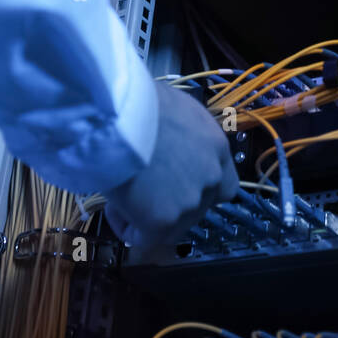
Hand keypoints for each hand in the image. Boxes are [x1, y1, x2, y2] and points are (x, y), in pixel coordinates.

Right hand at [103, 79, 238, 252]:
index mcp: (217, 147)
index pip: (225, 185)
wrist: (117, 114)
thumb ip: (184, 137)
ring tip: (121, 189)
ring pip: (169, 224)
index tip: (174, 183)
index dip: (199, 188)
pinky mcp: (163, 221)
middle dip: (171, 201)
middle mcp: (212, 177)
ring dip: (146, 212)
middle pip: (197, 207)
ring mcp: (191, 202)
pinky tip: (112, 203)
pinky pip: (141, 236)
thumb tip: (170, 150)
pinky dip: (124, 223)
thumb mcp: (175, 110)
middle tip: (142, 186)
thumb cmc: (137, 102)